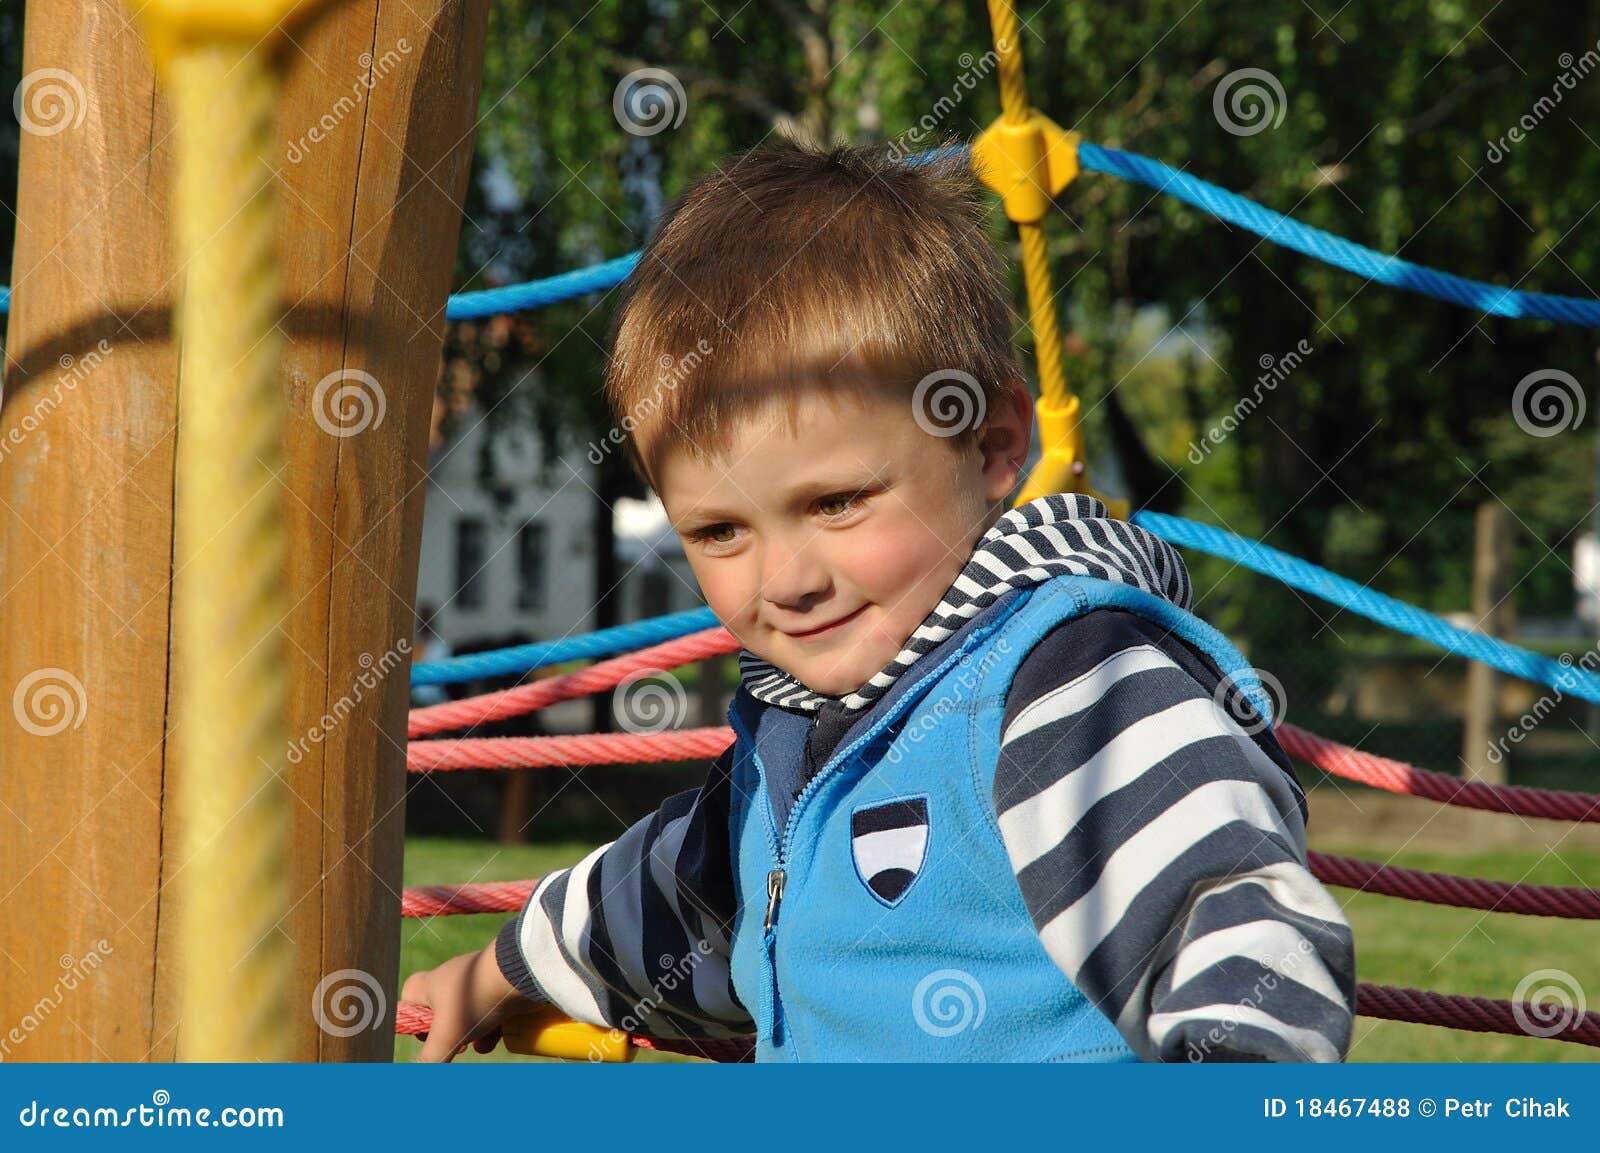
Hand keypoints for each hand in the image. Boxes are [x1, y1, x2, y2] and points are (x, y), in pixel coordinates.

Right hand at [401, 943, 525, 1062]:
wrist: (520, 974)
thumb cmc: (474, 1000)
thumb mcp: (447, 1036)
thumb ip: (430, 1059)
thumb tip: (420, 1075)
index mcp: (432, 984)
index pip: (410, 995)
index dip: (411, 1017)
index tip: (423, 1034)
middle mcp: (453, 980)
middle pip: (441, 1010)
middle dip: (447, 1033)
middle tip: (452, 1044)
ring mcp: (478, 982)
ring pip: (469, 1014)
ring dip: (472, 1035)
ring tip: (479, 1045)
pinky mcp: (500, 988)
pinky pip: (491, 1012)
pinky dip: (492, 1028)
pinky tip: (496, 1038)